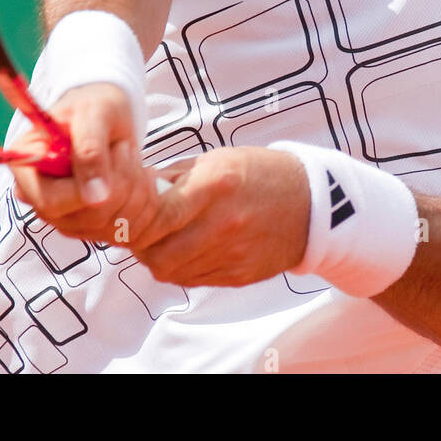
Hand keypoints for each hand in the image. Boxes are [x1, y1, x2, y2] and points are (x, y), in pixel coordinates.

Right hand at [8, 82, 159, 245]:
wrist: (108, 114)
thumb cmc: (95, 106)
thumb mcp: (94, 114)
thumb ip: (90, 150)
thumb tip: (95, 197)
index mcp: (26, 164)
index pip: (51, 201)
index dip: (85, 189)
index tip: (114, 154)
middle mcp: (38, 195)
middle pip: (84, 216)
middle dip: (118, 181)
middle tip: (124, 147)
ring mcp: (62, 213)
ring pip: (109, 223)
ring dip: (133, 185)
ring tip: (127, 154)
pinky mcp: (88, 222)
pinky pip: (123, 224)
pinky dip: (139, 197)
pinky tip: (134, 172)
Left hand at [129, 146, 310, 287]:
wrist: (310, 202)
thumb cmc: (259, 174)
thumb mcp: (216, 160)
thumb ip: (173, 178)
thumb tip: (134, 189)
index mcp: (215, 185)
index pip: (158, 214)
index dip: (135, 220)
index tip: (129, 214)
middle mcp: (222, 223)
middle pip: (158, 253)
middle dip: (140, 245)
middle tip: (140, 232)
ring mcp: (232, 254)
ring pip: (172, 272)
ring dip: (158, 258)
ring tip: (163, 239)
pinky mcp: (239, 275)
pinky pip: (194, 280)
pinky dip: (181, 268)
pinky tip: (187, 250)